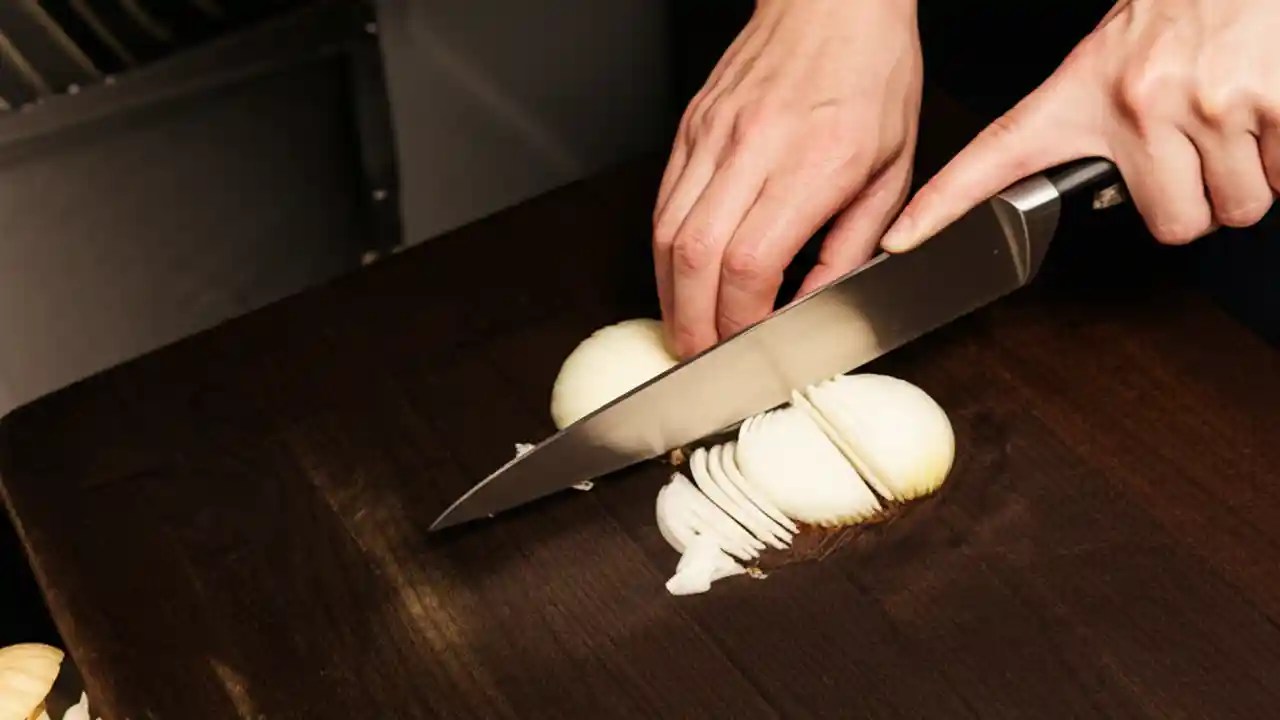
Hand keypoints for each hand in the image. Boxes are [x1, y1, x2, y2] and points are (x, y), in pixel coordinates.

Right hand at [653, 0, 922, 357]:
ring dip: (669, 293)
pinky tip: (679, 273)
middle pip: (695, 258)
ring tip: (686, 325)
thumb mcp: (891, 171)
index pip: (751, 263)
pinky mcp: (690, 129)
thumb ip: (852, 247)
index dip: (739, 320)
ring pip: (665, 233)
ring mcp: (712, 137)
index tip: (750, 348)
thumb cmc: (872, 75)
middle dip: (692, 323)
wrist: (832, 2)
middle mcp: (753, 149)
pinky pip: (663, 202)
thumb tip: (816, 303)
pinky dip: (664, 250)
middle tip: (702, 357)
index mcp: (814, 164)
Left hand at [882, 0, 1279, 253]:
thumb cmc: (1175, 16)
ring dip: (1241, 180)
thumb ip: (1093, 133)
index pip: (995, 157)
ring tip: (1226, 125)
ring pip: (1232, 208)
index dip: (943, 206)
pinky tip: (1259, 118)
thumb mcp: (1106, 68)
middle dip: (1193, 202)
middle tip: (1192, 152)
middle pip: (1175, 225)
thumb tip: (1107, 199)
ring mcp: (1207, 106)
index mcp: (1082, 98)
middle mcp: (1139, 104)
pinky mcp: (1270, 105)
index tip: (901, 240)